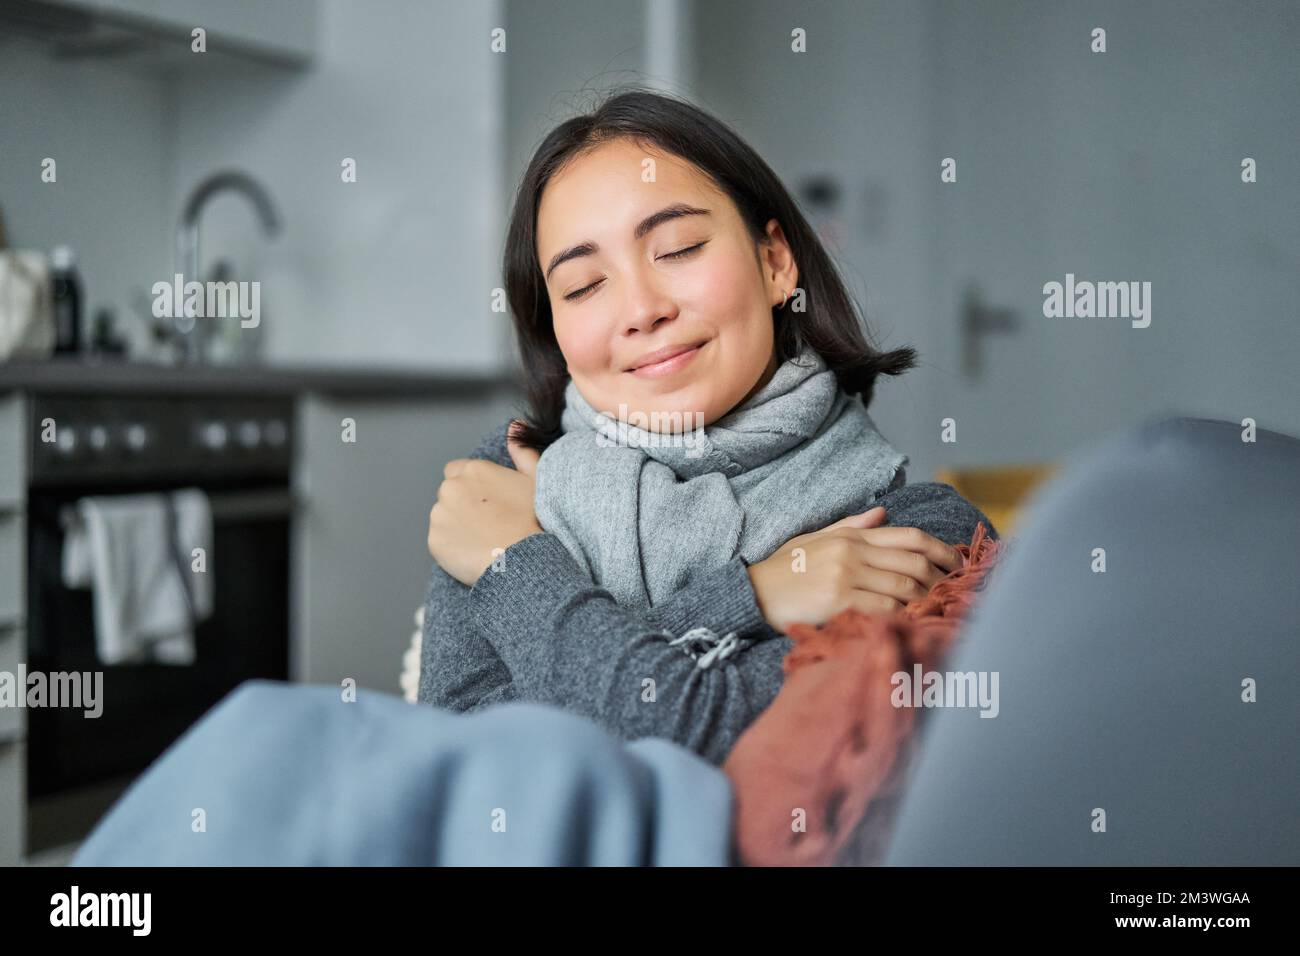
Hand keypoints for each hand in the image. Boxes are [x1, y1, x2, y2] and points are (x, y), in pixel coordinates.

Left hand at [427, 422, 543, 586]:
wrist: (524, 561)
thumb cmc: (534, 521)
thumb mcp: (536, 480)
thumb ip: (522, 451)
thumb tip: (514, 425)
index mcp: (475, 470)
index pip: (457, 470)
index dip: (471, 486)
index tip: (486, 501)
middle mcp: (452, 488)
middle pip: (449, 494)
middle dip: (462, 504)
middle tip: (487, 522)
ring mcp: (440, 514)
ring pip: (443, 517)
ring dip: (456, 525)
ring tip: (483, 540)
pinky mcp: (434, 540)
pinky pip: (440, 542)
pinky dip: (452, 547)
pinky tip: (473, 553)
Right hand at [746, 506, 963, 632]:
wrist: (753, 594)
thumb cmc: (784, 569)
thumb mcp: (815, 538)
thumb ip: (852, 526)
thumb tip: (884, 512)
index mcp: (850, 536)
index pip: (909, 536)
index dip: (942, 549)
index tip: (960, 564)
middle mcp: (852, 551)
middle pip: (913, 561)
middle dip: (941, 578)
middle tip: (957, 592)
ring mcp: (846, 575)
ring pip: (904, 585)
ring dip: (926, 599)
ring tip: (938, 609)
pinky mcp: (840, 600)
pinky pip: (884, 607)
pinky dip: (903, 614)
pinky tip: (912, 621)